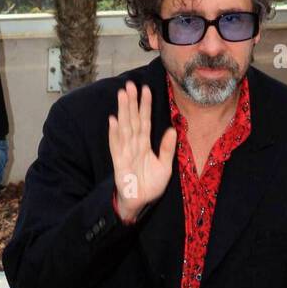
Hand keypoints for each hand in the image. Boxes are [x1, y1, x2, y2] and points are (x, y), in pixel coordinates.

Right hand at [108, 81, 176, 222]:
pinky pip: (116, 146)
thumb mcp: (165, 166)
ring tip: (122, 95)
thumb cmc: (150, 185)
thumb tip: (173, 129)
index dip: (145, 106)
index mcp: (145, 145)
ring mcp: (125, 153)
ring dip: (123, 111)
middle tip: (130, 84)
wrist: (140, 203)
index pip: (145, 121)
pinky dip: (114, 134)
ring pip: (124, 128)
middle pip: (133, 120)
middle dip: (131, 102)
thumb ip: (167, 149)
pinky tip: (113, 120)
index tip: (146, 89)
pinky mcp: (119, 163)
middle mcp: (134, 145)